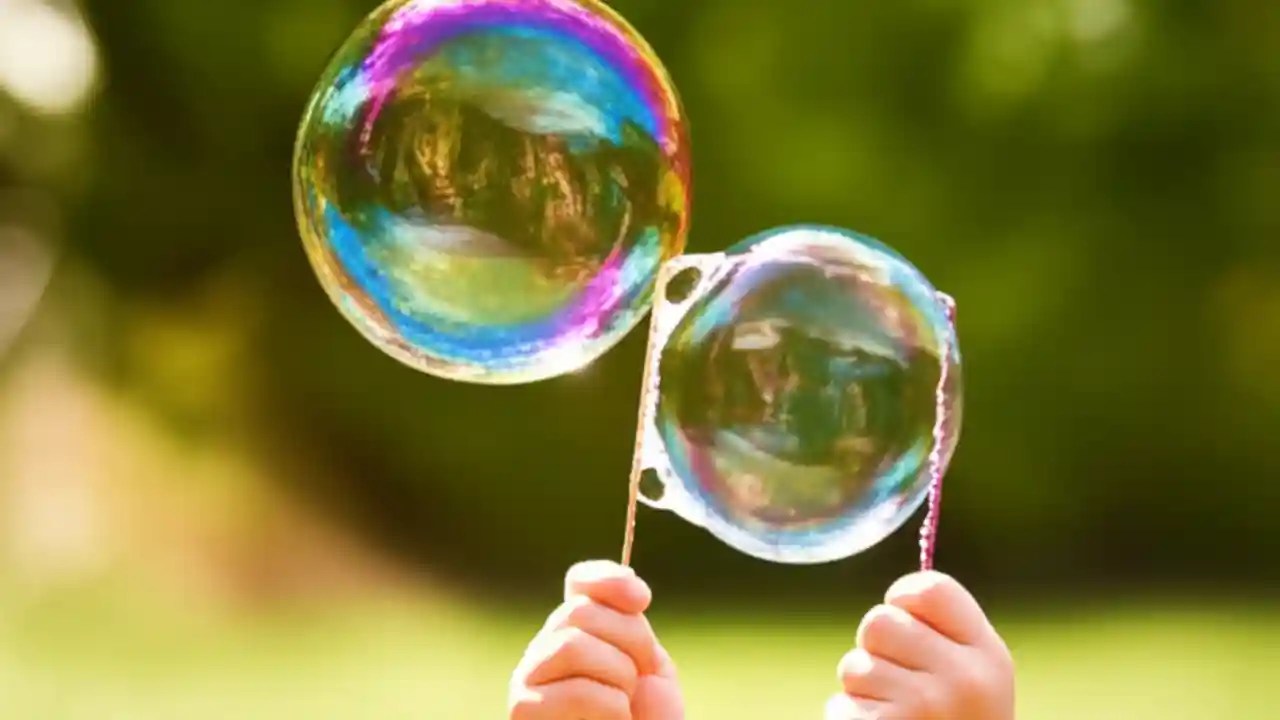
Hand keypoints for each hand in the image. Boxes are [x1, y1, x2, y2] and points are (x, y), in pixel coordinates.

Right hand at [509, 561, 683, 719]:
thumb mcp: (652, 678)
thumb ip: (642, 643)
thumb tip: (635, 614)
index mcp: (577, 632)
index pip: (580, 582)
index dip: (610, 580)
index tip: (643, 599)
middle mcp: (545, 650)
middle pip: (580, 611)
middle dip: (630, 640)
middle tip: (641, 678)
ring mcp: (528, 681)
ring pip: (572, 645)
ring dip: (618, 675)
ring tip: (625, 703)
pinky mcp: (525, 713)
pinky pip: (574, 691)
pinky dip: (610, 706)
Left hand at [827, 572, 1014, 719]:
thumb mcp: (978, 678)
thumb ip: (947, 635)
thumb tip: (900, 595)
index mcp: (989, 657)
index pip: (930, 588)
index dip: (904, 599)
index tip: (909, 624)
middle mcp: (963, 680)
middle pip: (879, 621)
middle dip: (878, 651)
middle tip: (902, 685)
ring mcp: (924, 709)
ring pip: (855, 665)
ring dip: (863, 692)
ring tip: (897, 717)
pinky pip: (841, 706)